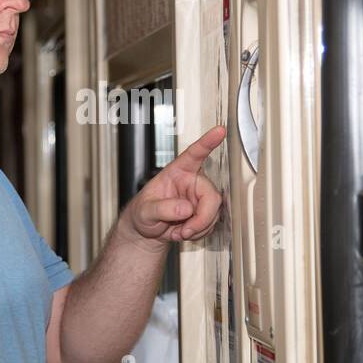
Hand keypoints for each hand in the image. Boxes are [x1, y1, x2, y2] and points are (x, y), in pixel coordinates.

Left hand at [121, 125, 225, 247]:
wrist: (146, 229)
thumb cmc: (143, 214)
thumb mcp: (144, 211)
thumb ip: (162, 208)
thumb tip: (185, 208)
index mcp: (177, 172)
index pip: (193, 154)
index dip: (207, 142)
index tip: (219, 131)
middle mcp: (192, 181)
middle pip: (211, 196)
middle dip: (202, 218)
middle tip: (186, 230)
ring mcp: (200, 197)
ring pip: (214, 212)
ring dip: (199, 227)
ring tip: (179, 230)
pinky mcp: (205, 211)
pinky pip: (212, 223)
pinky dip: (200, 232)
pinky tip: (185, 231)